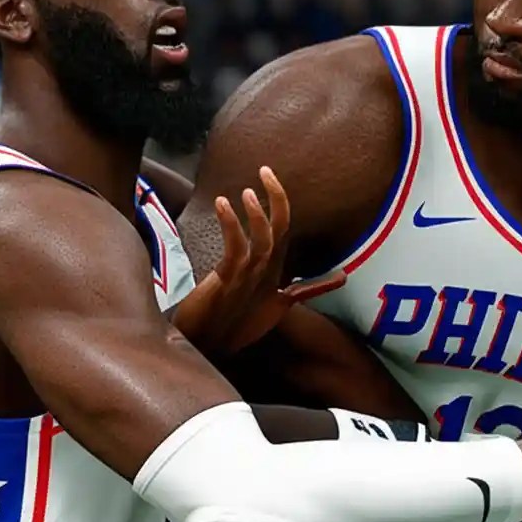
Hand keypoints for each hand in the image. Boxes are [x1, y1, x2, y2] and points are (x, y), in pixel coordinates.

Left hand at [172, 167, 344, 355]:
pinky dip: (232, 225)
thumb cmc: (233, 326)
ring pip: (262, 242)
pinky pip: (235, 250)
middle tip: (266, 171)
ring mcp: (248, 280)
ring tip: (247, 192)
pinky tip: (224, 204)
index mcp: (273, 275)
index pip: (284, 231)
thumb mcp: (269, 307)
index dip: (280, 203)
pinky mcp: (228, 284)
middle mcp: (265, 275)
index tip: (269, 177)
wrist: (208, 349)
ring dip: (258, 216)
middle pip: (280, 230)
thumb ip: (293, 290)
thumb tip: (313, 280)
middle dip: (277, 199)